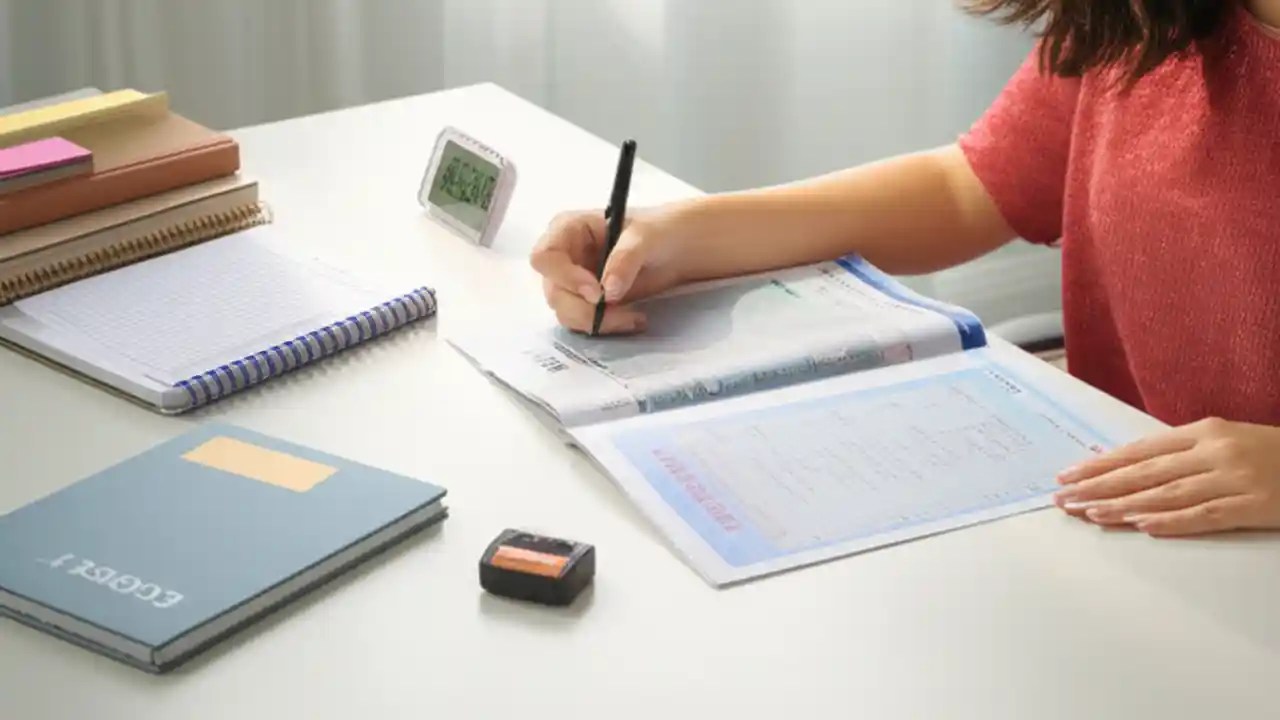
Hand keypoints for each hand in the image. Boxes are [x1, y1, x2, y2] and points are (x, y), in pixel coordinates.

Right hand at [529, 207, 687, 334]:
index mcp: (568, 229)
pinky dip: (605, 327)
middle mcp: (564, 256)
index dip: (564, 277)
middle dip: (584, 309)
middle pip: (554, 292)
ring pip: (566, 312)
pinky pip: (583, 322)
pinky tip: (633, 319)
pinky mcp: (586, 302)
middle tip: (620, 313)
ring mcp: (573, 282)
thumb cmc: (657, 230)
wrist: (677, 249)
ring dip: (597, 322)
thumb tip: (608, 290)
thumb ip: (625, 258)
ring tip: (633, 317)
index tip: (596, 293)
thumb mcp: (646, 236)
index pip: (545, 257)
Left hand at [1053, 418, 1279, 536]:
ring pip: (1167, 494)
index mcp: (1205, 431)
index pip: (1141, 450)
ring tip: (1091, 515)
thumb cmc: (1271, 454)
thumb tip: (1128, 469)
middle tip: (1066, 499)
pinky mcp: (1255, 506)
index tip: (1069, 475)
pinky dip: (1171, 521)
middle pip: (1145, 472)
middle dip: (1100, 487)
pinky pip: (1205, 516)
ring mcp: (1235, 479)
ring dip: (1123, 506)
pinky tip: (1142, 526)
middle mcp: (1215, 452)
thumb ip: (1183, 453)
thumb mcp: (1227, 440)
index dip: (1102, 464)